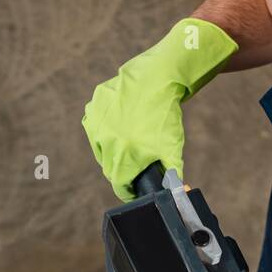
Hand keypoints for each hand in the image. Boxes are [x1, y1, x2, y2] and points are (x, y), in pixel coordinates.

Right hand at [82, 18, 237, 200]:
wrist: (158, 78)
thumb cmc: (166, 115)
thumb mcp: (173, 147)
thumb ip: (173, 175)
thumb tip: (179, 194)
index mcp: (124, 156)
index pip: (119, 185)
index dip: (128, 191)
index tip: (135, 189)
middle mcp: (106, 142)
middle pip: (109, 169)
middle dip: (122, 170)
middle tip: (135, 161)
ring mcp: (96, 124)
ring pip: (100, 149)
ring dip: (111, 150)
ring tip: (129, 139)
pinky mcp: (92, 109)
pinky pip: (95, 128)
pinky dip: (105, 129)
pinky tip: (120, 122)